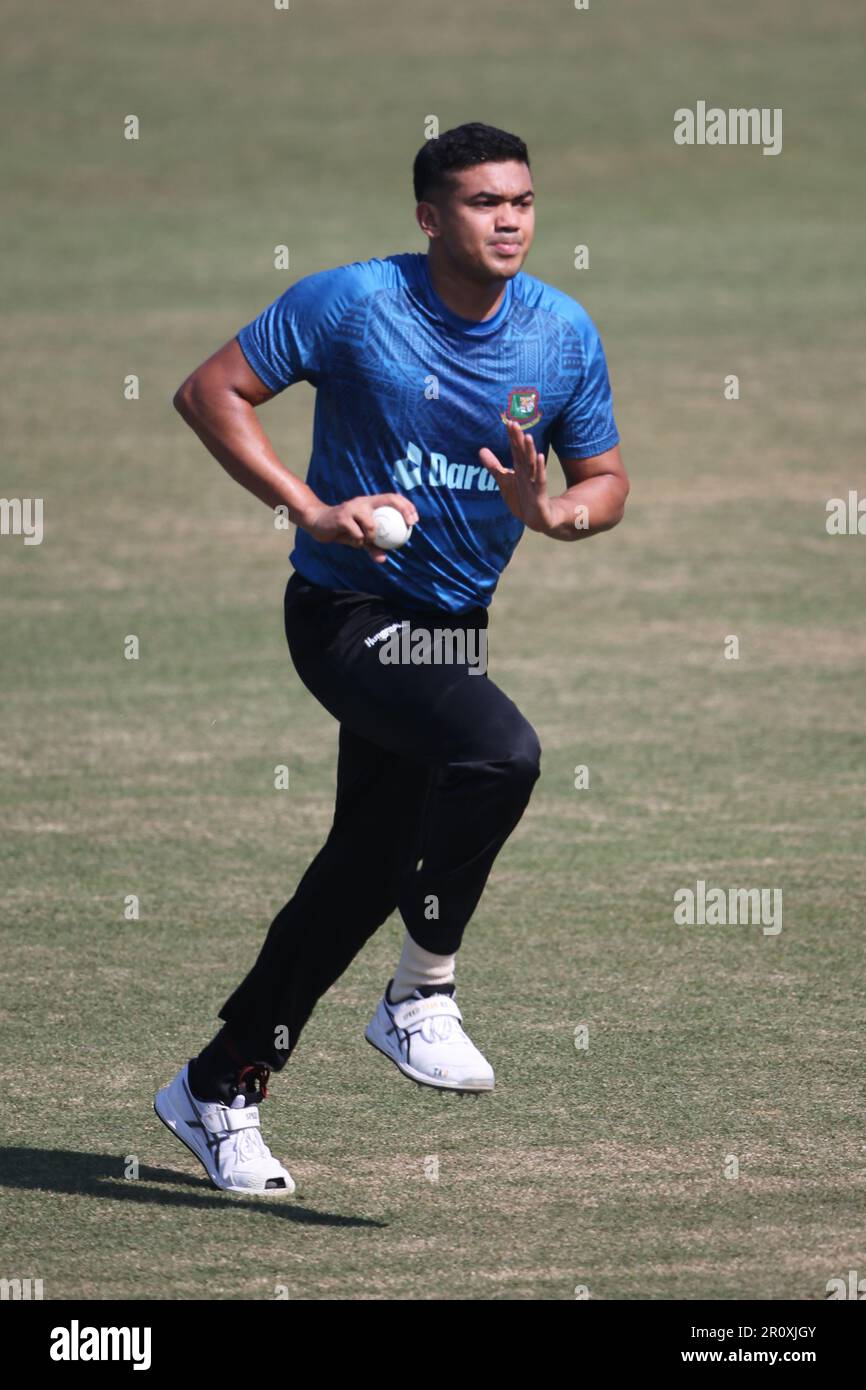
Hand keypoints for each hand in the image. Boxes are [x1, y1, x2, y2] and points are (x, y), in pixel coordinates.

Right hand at [304, 493, 418, 563]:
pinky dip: (357, 542)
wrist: (318, 523)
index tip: (414, 520)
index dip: (406, 505)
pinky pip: (358, 535)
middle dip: (404, 509)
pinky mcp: (343, 517)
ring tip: (362, 540)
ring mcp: (353, 508)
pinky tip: (352, 540)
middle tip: (410, 524)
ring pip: (372, 526)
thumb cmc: (342, 529)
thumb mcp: (359, 538)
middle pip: (389, 499)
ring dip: (370, 538)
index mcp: (369, 503)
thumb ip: (372, 546)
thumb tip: (383, 559)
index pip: (392, 498)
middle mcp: (363, 501)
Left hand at [478, 421, 556, 532]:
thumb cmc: (522, 498)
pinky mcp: (540, 495)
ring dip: (530, 451)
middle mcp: (528, 472)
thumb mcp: (504, 481)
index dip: (512, 437)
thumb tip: (480, 449)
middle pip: (523, 453)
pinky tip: (540, 457)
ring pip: (532, 465)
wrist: (536, 519)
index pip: (515, 450)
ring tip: (528, 436)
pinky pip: (540, 481)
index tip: (508, 422)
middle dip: (519, 439)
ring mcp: (534, 482)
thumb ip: (494, 466)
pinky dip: (540, 470)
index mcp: (520, 468)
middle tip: (514, 423)